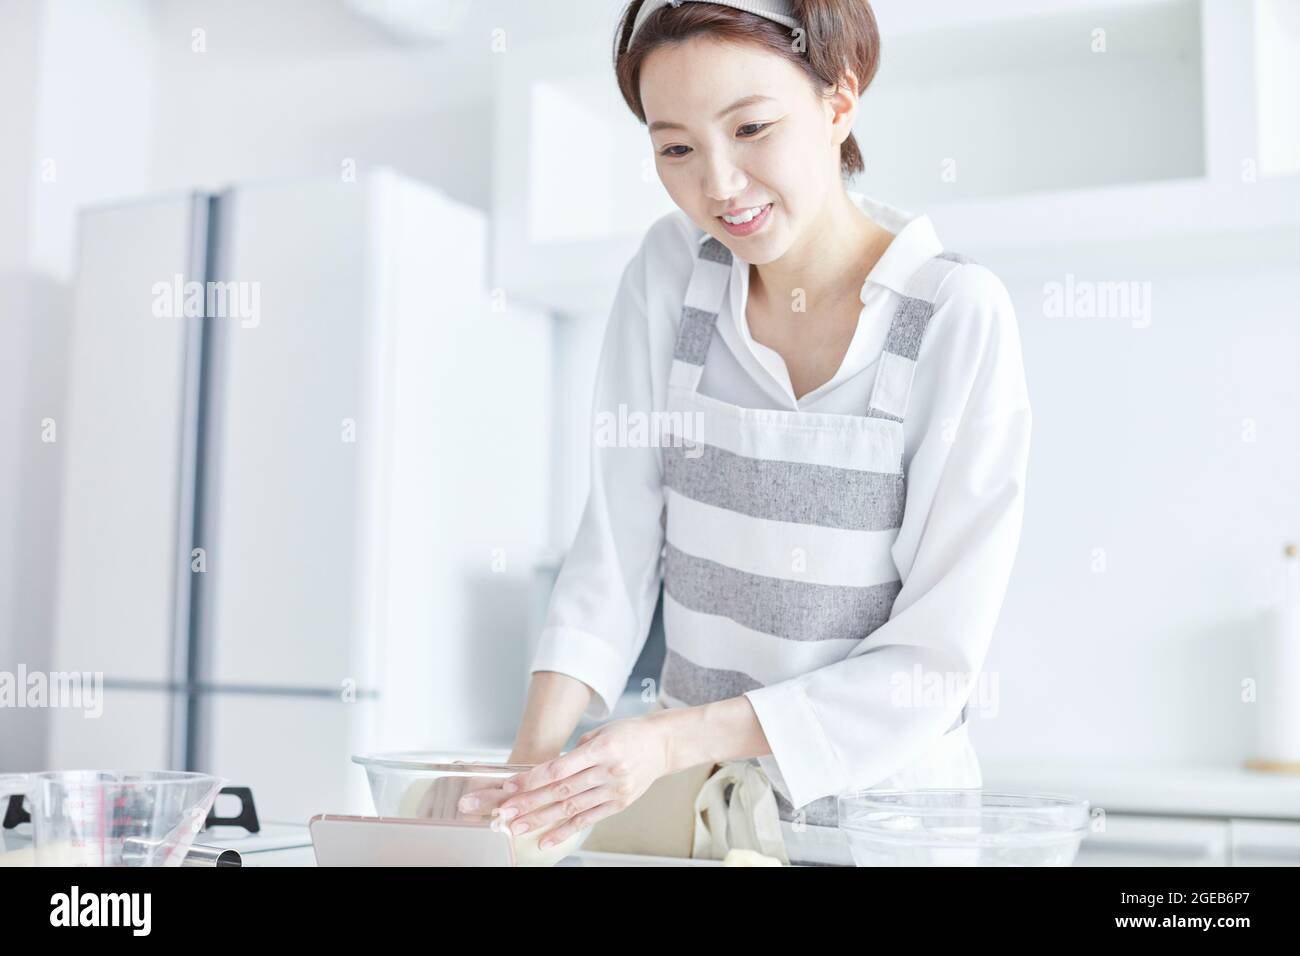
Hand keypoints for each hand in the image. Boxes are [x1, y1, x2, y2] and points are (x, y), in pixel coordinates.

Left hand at [481, 715, 672, 849]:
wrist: (663, 744)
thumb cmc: (630, 733)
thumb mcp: (600, 732)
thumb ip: (575, 752)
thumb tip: (546, 771)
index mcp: (601, 748)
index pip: (559, 767)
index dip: (532, 779)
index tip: (510, 787)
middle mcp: (608, 771)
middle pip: (561, 790)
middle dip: (529, 803)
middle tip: (505, 812)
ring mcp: (615, 790)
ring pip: (571, 808)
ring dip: (541, 819)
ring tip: (518, 827)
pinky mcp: (619, 804)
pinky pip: (588, 820)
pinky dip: (565, 831)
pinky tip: (546, 839)